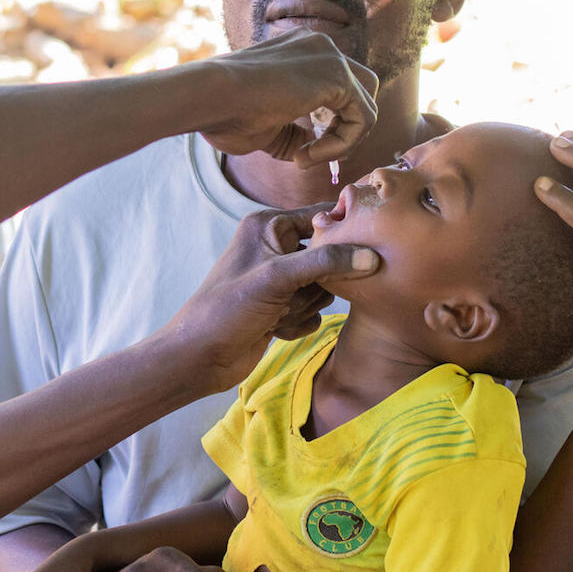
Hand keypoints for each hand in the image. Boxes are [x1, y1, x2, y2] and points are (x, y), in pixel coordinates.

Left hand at [161, 205, 378, 393]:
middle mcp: (274, 248)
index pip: (320, 215)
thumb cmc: (227, 308)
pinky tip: (274, 328)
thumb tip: (371, 257)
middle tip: (292, 294)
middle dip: (315, 283)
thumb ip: (326, 263)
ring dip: (304, 306)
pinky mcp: (281, 307)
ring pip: (322, 289)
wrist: (201, 356)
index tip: (366, 246)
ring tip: (277, 312)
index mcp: (267, 226)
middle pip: (328, 258)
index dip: (341, 232)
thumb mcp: (277, 277)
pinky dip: (298, 322)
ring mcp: (278, 280)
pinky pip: (313, 312)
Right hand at [198, 29, 378, 167]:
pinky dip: (342, 145)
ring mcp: (330, 56)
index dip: (327, 125)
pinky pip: (363, 119)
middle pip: (361, 88)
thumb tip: (310, 148)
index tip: (299, 153)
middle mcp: (319, 46)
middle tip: (312, 153)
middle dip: (344, 127)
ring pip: (365, 105)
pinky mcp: (338, 76)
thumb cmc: (223, 113)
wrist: (209, 97)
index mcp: (298, 50)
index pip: (335, 85)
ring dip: (342, 141)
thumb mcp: (266, 128)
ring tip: (306, 158)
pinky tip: (307, 155)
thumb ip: (294, 133)